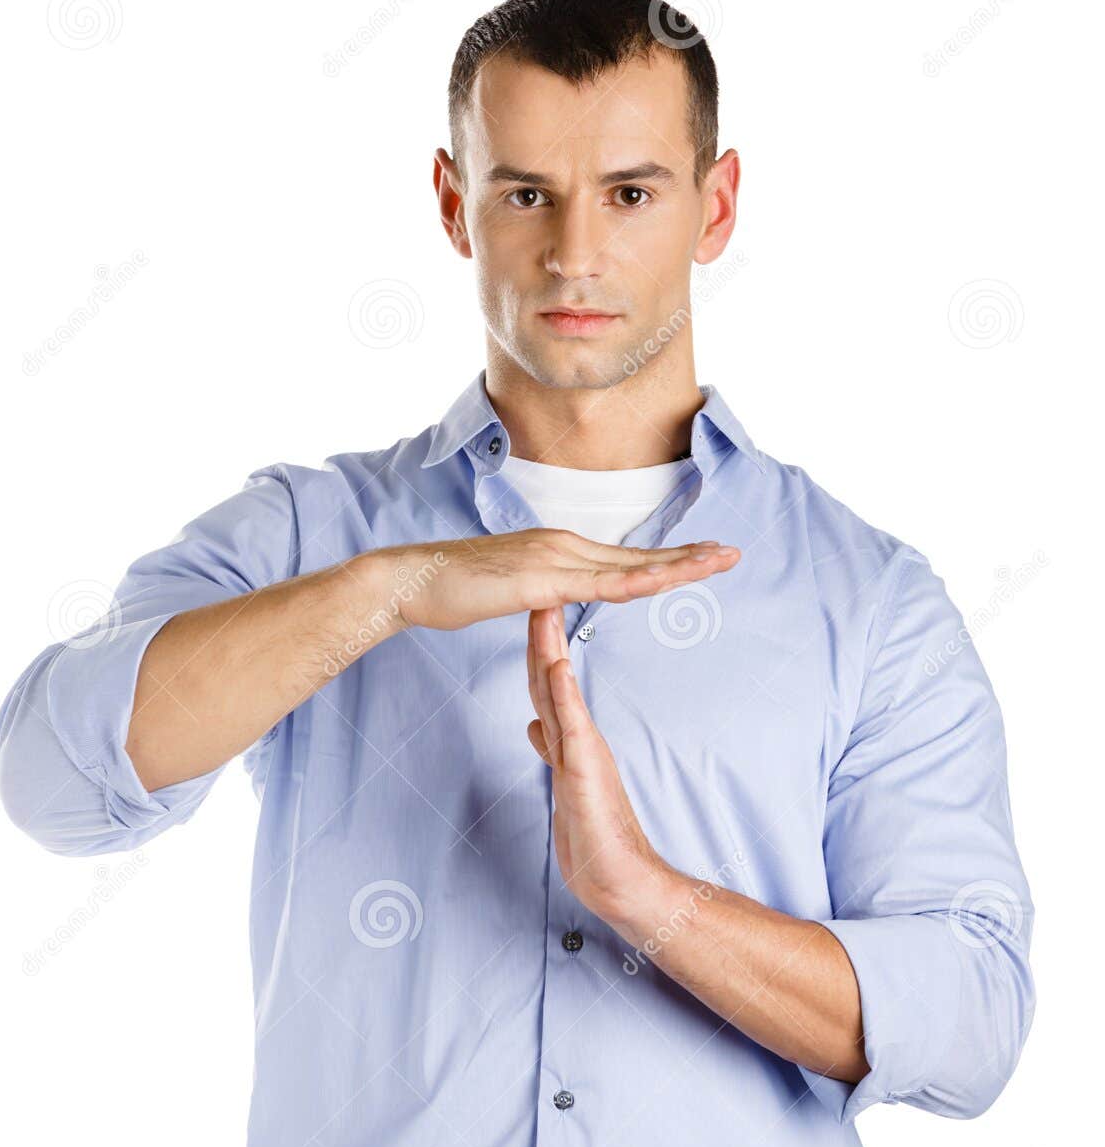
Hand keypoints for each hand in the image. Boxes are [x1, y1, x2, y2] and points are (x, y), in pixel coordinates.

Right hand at [374, 528, 739, 632]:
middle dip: (689, 557)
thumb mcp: (510, 592)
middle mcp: (564, 546)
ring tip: (718, 561)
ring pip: (629, 568)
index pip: (625, 560)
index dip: (669, 560)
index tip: (705, 557)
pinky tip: (665, 583)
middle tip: (733, 554)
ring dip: (678, 566)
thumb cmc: (454, 589)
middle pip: (639, 558)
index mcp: (559, 551)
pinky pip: (598, 585)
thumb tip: (556, 600)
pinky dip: (636, 583)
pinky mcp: (540, 580)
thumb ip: (540, 594)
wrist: (413, 579)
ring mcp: (554, 559)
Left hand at [525, 604, 661, 918]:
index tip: (531, 610)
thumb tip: (535, 724)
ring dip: (549, 648)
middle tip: (538, 587)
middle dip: (540, 632)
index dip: (536, 648)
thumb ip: (553, 750)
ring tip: (546, 607)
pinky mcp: (588, 771)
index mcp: (570, 742)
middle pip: (551, 677)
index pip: (547, 686)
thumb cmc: (595, 839)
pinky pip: (573, 725)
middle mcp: (576, 739)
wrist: (620, 878)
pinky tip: (560, 664)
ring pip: (559, 692)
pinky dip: (564, 693)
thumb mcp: (565, 785)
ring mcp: (583, 752)